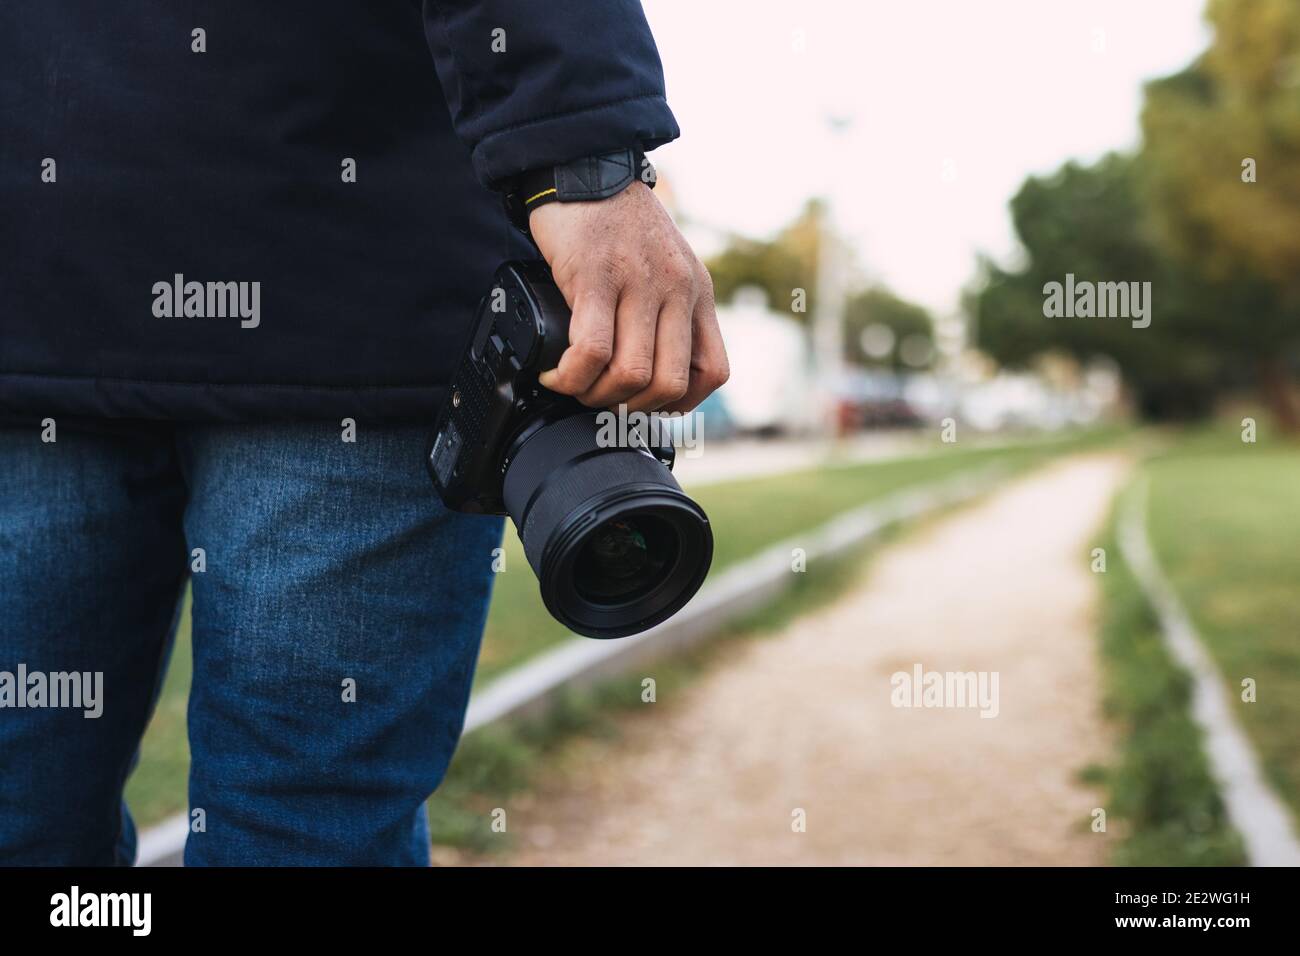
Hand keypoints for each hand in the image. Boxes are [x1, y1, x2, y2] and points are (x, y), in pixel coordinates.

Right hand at [529, 181, 728, 413]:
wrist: (585, 166)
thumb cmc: (617, 222)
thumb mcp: (665, 264)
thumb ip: (667, 310)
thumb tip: (648, 369)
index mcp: (697, 292)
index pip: (713, 371)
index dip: (680, 403)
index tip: (645, 402)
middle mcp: (675, 290)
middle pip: (668, 383)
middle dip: (630, 406)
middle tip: (601, 397)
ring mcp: (638, 283)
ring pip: (632, 374)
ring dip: (596, 394)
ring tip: (574, 384)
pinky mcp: (595, 278)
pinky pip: (592, 350)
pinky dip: (571, 375)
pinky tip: (555, 372)